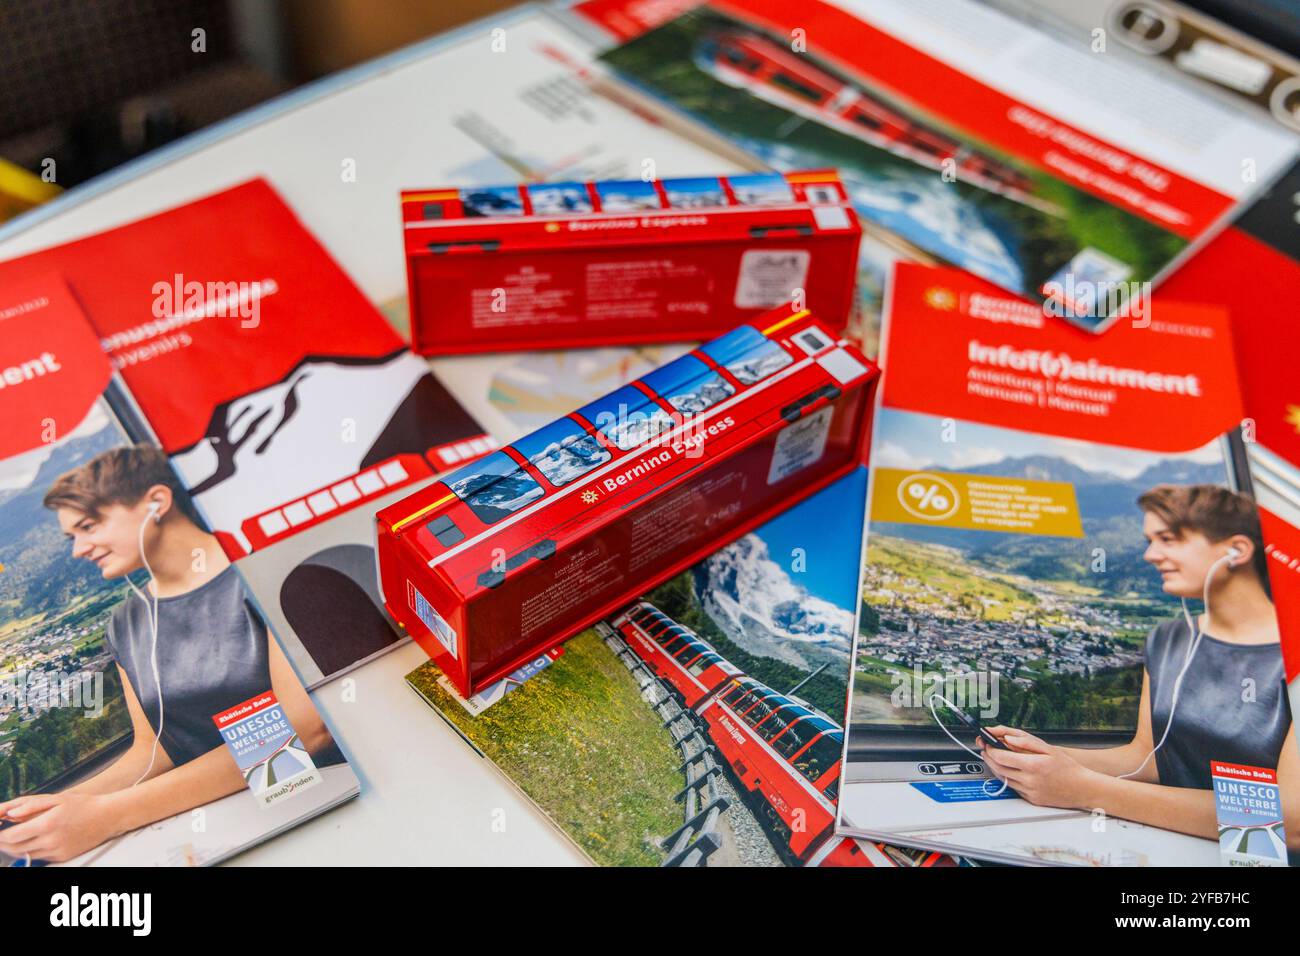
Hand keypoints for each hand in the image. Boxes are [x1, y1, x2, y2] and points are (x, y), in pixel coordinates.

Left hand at [0, 792, 126, 862]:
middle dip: (3, 843)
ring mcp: (56, 851)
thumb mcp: (56, 798)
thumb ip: (30, 805)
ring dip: (16, 848)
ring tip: (16, 836)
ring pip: (25, 855)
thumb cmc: (83, 805)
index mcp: (46, 824)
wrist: (108, 817)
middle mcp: (50, 841)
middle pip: (14, 849)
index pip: (10, 836)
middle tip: (2, 834)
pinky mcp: (61, 857)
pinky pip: (39, 857)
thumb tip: (9, 813)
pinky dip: (32, 850)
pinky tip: (35, 840)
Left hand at [976, 726, 1094, 809]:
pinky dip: (1006, 778)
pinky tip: (1007, 770)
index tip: (987, 743)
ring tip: (993, 758)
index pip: (1001, 757)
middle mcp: (1030, 780)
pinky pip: (1013, 788)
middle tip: (985, 749)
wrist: (1083, 789)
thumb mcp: (1049, 749)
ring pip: (1003, 779)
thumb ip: (1026, 742)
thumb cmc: (1068, 768)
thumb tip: (1007, 738)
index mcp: (1033, 765)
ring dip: (994, 768)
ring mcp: (1030, 792)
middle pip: (998, 768)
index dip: (990, 749)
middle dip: (988, 758)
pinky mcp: (1031, 799)